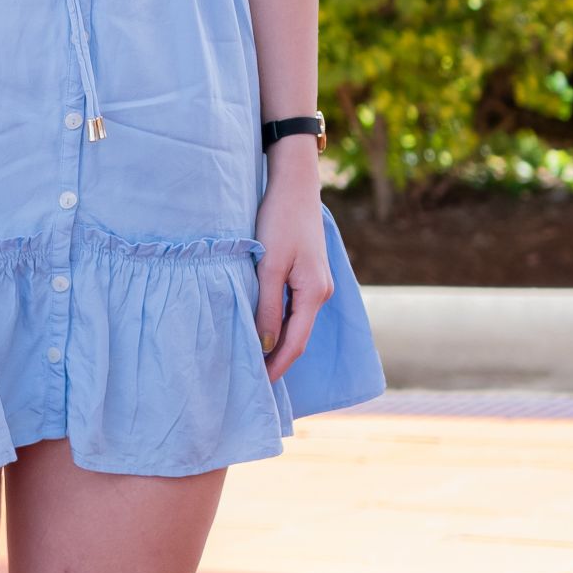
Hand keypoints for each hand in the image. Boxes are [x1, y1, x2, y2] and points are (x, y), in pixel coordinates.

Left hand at [253, 143, 327, 382]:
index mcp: (314, 293)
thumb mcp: (269, 265)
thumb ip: (268, 307)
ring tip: (253, 362)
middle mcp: (320, 292)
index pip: (295, 343)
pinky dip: (279, 324)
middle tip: (252, 382)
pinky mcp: (308, 274)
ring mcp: (317, 283)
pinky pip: (294, 308)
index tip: (257, 387)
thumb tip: (266, 346)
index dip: (276, 367)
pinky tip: (263, 330)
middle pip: (298, 337)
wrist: (293, 184)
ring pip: (296, 323)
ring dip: (277, 343)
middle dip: (277, 360)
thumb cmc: (279, 220)